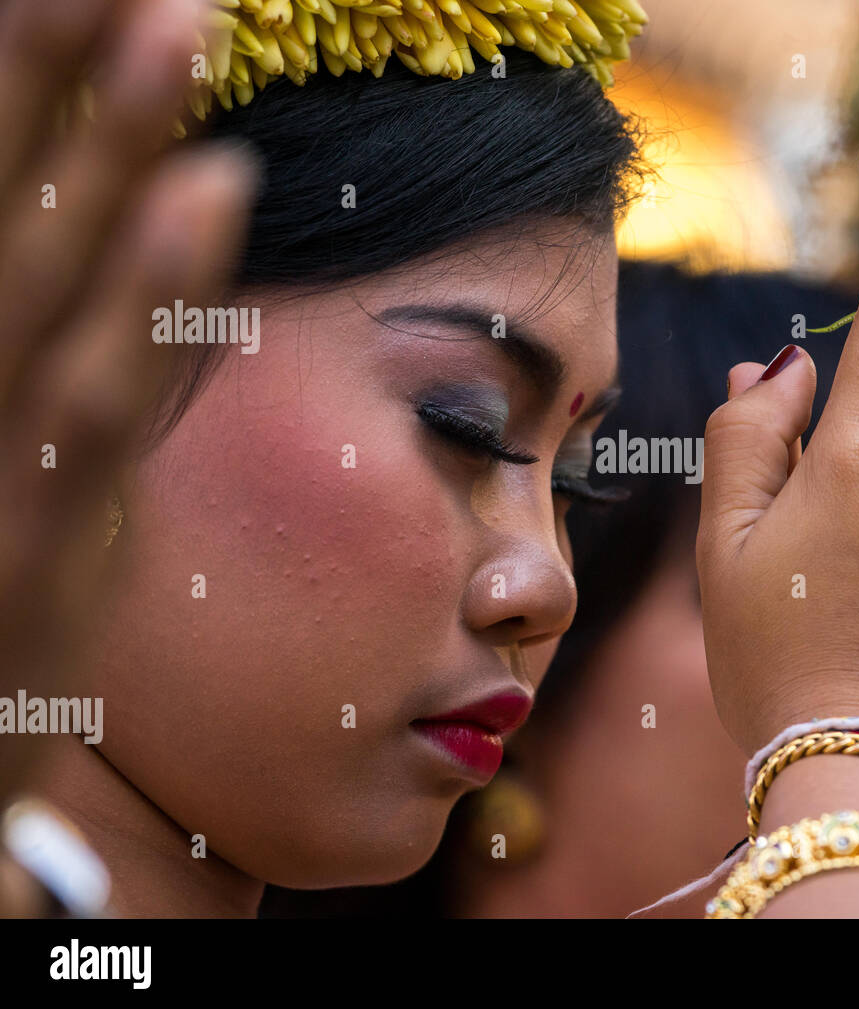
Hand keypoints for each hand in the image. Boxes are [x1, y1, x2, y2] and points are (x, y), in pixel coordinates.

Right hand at [0, 0, 255, 799]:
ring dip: (111, 135)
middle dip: (55, 62)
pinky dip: (154, 291)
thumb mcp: (26, 455)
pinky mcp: (42, 536)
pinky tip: (214, 190)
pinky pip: (109, 397)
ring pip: (49, 269)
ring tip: (181, 13)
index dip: (29, 70)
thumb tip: (141, 205)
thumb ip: (84, 337)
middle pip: (1, 191)